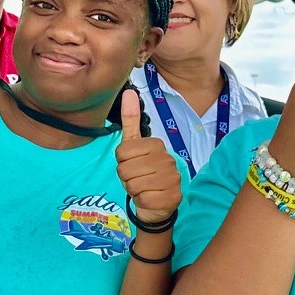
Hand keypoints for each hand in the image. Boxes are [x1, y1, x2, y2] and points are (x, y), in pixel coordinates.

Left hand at [116, 89, 181, 226]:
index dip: (122, 162)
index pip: (122, 152)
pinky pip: (143, 198)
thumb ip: (131, 119)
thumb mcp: (132, 146)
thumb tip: (129, 92)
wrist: (156, 203)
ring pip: (134, 184)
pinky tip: (150, 198)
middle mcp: (167, 159)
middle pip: (126, 169)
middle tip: (137, 178)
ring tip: (143, 188)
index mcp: (157, 145)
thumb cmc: (142, 173)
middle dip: (126, 177)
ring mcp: (172, 179)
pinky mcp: (172, 197)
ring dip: (134, 190)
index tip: (132, 164)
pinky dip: (142, 201)